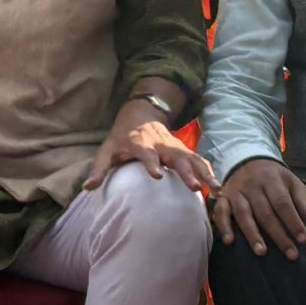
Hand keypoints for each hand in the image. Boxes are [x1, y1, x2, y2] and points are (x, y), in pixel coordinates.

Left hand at [82, 101, 213, 193]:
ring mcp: (174, 146)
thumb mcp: (107, 150)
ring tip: (216, 190)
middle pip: (174, 157)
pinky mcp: (184, 150)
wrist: (140, 115)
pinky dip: (209, 171)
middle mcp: (160, 144)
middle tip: (193, 187)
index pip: (146, 153)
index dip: (151, 163)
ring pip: (192, 158)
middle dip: (184, 171)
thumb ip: (99, 169)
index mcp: (139, 143)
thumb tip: (87, 188)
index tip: (157, 175)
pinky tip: (218, 187)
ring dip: (204, 173)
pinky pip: (199, 160)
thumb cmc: (121, 138)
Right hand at [212, 158, 305, 258]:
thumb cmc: (274, 177)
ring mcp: (235, 191)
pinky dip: (223, 225)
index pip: (282, 202)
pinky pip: (220, 211)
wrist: (246, 159)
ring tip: (261, 252)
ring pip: (243, 214)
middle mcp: (251, 185)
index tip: (303, 239)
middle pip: (264, 212)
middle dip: (278, 235)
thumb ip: (304, 201)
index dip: (293, 221)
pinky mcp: (222, 197)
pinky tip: (229, 240)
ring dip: (252, 233)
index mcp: (270, 179)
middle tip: (291, 254)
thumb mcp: (292, 182)